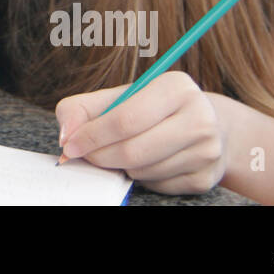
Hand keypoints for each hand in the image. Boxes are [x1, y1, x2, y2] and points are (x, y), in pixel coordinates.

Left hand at [55, 71, 229, 195]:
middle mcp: (200, 117)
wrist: (202, 124)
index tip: (70, 146)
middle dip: (100, 156)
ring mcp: (206, 150)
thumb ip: (83, 108)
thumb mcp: (119, 97)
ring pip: (143, 170)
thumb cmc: (152, 108)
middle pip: (133, 150)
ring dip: (121, 166)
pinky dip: (141, 177)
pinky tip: (145, 161)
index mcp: (176, 87)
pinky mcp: (206, 178)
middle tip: (86, 155)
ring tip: (122, 151)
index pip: (125, 119)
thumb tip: (67, 135)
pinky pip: (157, 186)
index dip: (92, 136)